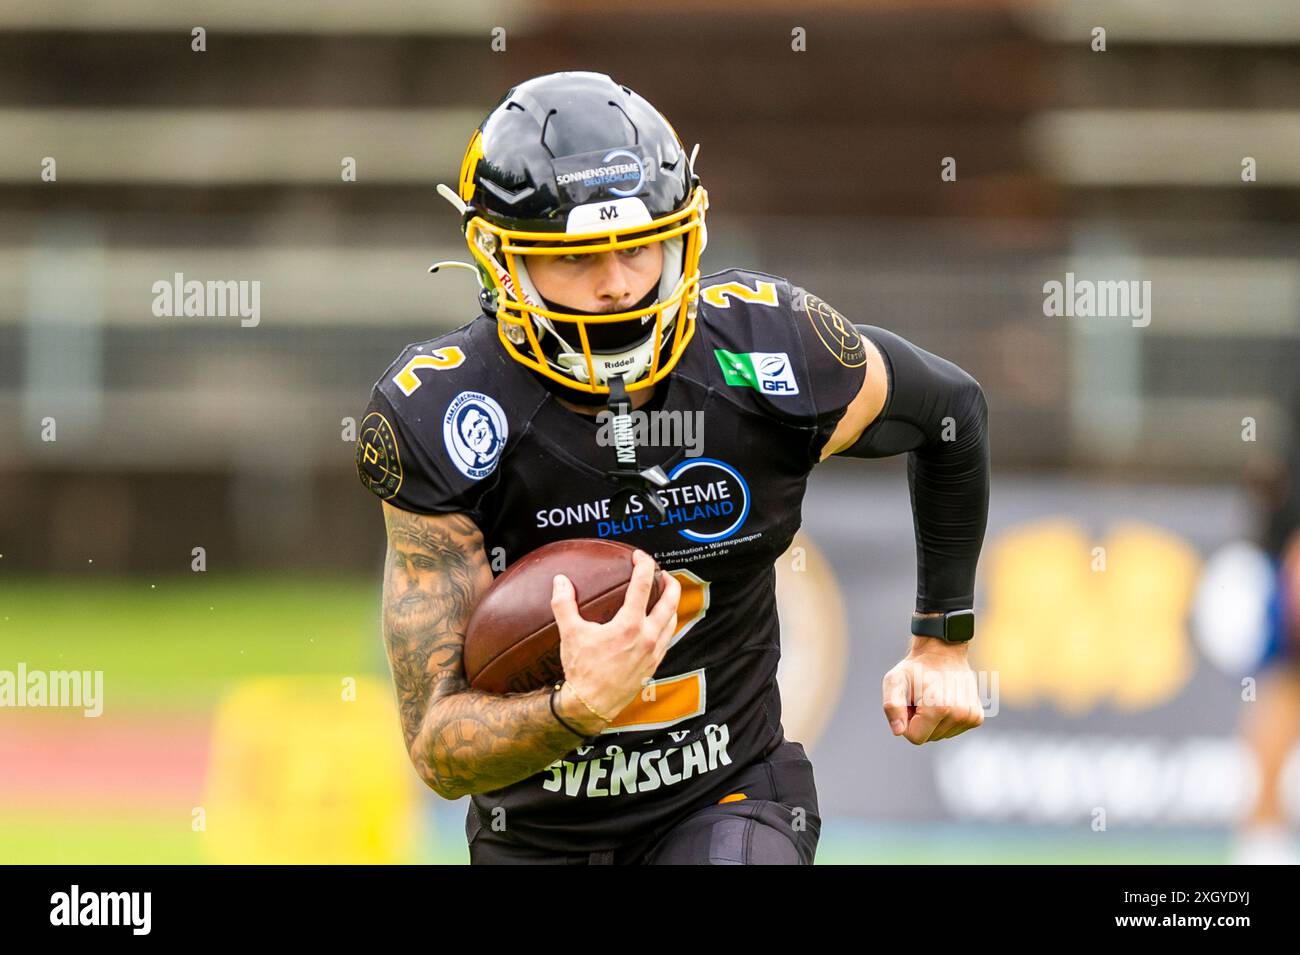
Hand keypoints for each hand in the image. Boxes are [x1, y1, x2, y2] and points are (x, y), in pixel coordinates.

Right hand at [550, 549, 680, 730]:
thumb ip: (564, 604)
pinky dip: (667, 626)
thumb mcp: (571, 634)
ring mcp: (653, 653)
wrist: (592, 705)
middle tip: (664, 574)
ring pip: (672, 622)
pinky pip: (667, 640)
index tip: (639, 556)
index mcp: (630, 625)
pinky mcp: (653, 665)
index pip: (643, 586)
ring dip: (671, 605)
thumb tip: (560, 581)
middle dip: (670, 584)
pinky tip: (659, 625)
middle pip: (670, 602)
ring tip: (665, 596)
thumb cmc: (582, 670)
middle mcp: (647, 637)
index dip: (644, 566)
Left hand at [882, 636, 984, 744]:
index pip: (915, 738)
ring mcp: (970, 717)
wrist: (943, 651)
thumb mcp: (895, 680)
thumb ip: (892, 706)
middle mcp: (959, 714)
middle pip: (929, 738)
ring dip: (933, 721)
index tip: (910, 704)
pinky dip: (946, 720)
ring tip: (933, 698)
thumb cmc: (916, 668)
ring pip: (941, 735)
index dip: (907, 723)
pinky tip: (946, 700)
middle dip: (920, 722)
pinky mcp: (976, 717)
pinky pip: (953, 730)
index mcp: (938, 707)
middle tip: (921, 698)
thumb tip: (899, 731)